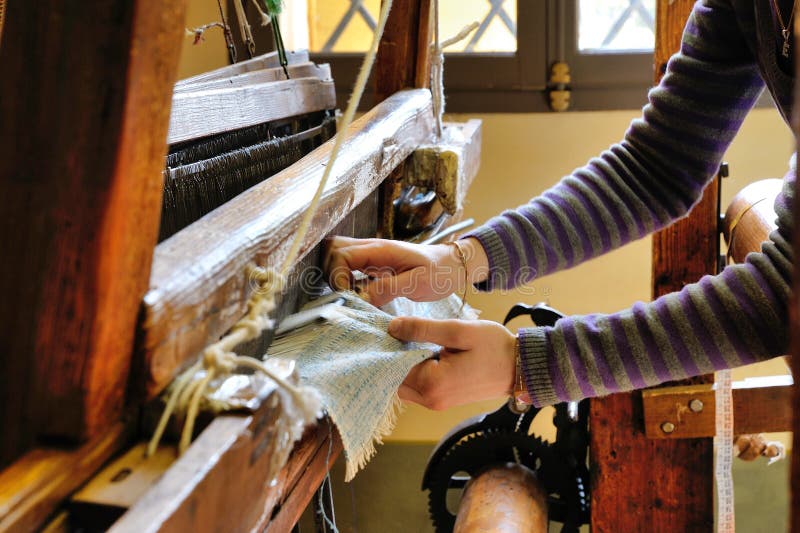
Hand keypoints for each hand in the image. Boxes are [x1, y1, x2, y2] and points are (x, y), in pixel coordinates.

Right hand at [324, 236, 488, 306]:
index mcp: (380, 249)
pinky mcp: (374, 265)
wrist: (454, 265)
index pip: (340, 253)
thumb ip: (388, 289)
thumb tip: (361, 298)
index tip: (348, 295)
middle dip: (330, 271)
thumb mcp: (417, 283)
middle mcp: (372, 248)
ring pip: (338, 255)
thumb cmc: (440, 272)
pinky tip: (359, 295)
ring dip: (337, 276)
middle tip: (344, 294)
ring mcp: (372, 255)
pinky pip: (350, 267)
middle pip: (333, 248)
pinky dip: (347, 280)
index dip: (336, 275)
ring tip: (351, 296)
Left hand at [388, 316, 515, 409]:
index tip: (388, 327)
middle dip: (393, 356)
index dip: (388, 345)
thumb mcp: (459, 331)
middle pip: (394, 378)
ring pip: (404, 384)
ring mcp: (436, 403)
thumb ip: (423, 329)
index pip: (393, 365)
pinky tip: (422, 351)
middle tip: (398, 331)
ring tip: (411, 339)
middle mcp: (430, 400)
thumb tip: (392, 327)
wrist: (521, 367)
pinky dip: (414, 371)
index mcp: (432, 384)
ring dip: (403, 364)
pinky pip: (417, 387)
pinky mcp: (442, 401)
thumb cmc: (494, 347)